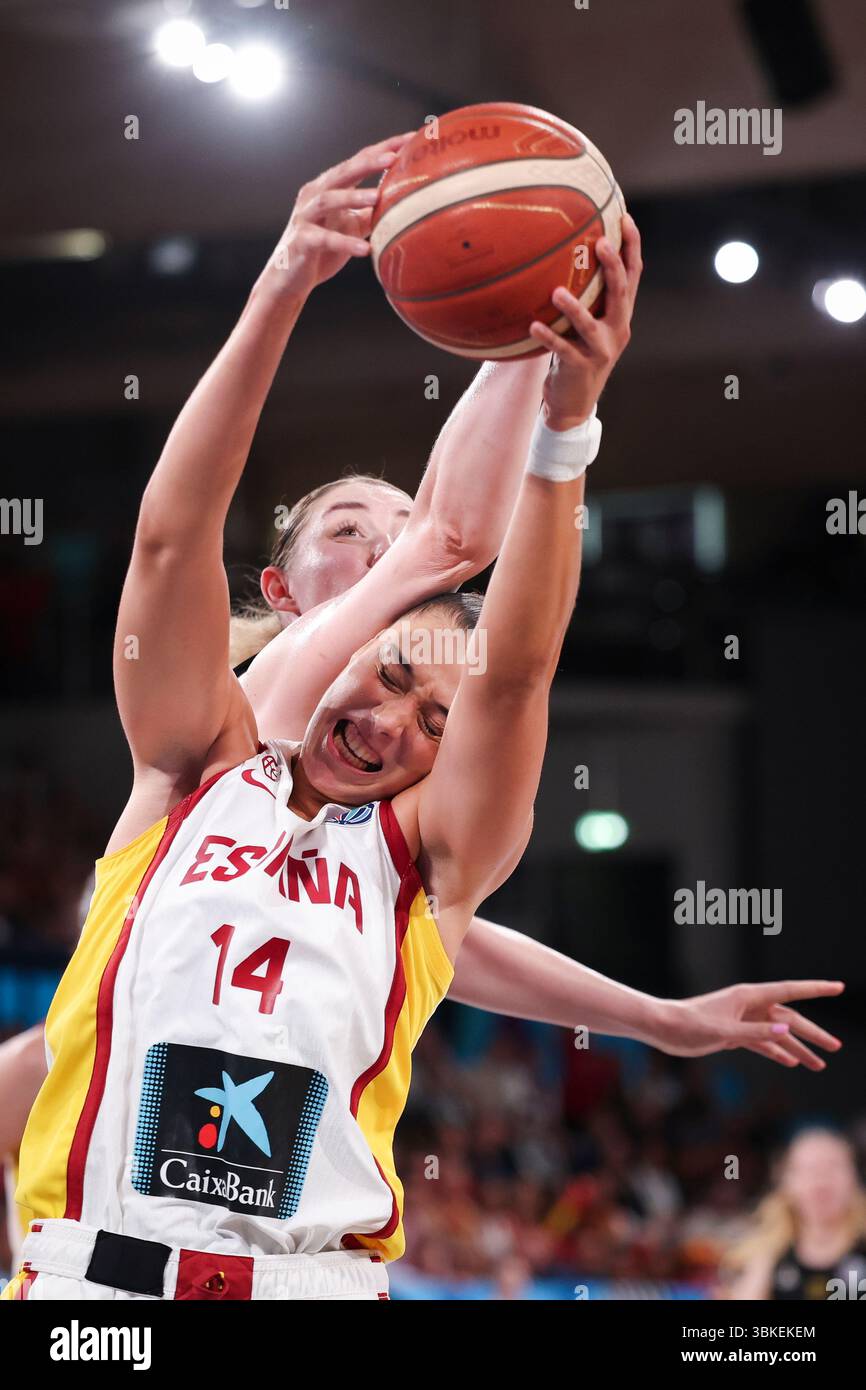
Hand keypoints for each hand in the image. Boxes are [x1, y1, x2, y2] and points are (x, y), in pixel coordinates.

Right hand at [267, 132, 415, 297]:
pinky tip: (364, 250)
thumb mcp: (351, 226)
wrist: (290, 279)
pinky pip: (323, 239)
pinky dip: (344, 243)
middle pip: (342, 172)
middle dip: (368, 163)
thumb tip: (402, 201)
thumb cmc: (322, 250)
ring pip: (328, 199)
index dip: (382, 149)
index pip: (358, 161)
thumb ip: (370, 212)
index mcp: (329, 187)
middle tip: (392, 157)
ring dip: (352, 196)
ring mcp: (305, 216)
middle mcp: (315, 195)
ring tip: (376, 197)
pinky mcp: (301, 241)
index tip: (409, 139)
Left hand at [529, 212, 642, 428]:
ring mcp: (600, 350)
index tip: (625, 218)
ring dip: (574, 308)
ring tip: (557, 292)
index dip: (632, 247)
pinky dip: (549, 337)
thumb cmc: (575, 354)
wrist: (573, 403)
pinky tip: (534, 326)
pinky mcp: (580, 367)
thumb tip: (563, 255)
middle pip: (620, 294)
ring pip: (590, 325)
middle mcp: (616, 330)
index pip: (633, 276)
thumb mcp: (586, 324)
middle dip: (612, 268)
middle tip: (600, 244)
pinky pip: (563, 349)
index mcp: (620, 315)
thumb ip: (585, 297)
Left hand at [654, 979, 843, 1067]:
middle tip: (835, 1047)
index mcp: (749, 997)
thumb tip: (786, 1031)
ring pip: (778, 1034)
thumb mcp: (724, 1032)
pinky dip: (776, 1052)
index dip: (816, 989)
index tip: (838, 987)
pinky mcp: (734, 1034)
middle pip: (789, 1019)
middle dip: (813, 1033)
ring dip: (797, 1049)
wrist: (663, 1028)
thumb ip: (755, 1032)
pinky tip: (791, 1063)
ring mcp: (743, 1020)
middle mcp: (749, 1005)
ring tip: (819, 1064)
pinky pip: (762, 1043)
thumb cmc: (689, 1025)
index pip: (790, 991)